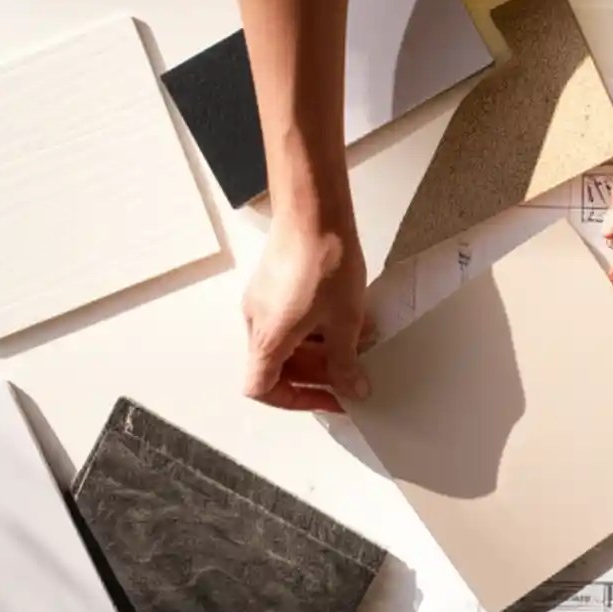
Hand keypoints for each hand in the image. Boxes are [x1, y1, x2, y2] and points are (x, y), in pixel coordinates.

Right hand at [241, 204, 371, 412]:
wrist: (313, 210)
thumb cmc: (324, 263)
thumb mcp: (344, 322)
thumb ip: (345, 362)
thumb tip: (353, 391)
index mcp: (266, 339)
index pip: (261, 388)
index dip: (295, 401)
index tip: (329, 399)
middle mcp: (255, 322)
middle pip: (278, 366)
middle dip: (317, 375)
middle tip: (352, 375)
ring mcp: (262, 301)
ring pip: (287, 342)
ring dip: (320, 350)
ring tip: (357, 344)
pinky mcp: (274, 282)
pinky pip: (290, 318)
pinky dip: (316, 327)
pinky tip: (348, 318)